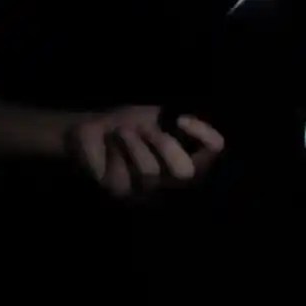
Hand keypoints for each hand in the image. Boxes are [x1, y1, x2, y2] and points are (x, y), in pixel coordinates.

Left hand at [65, 105, 223, 197]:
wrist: (91, 131)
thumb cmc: (130, 123)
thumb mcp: (157, 114)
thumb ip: (179, 119)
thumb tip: (191, 120)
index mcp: (188, 157)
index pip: (214, 149)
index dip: (204, 135)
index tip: (181, 119)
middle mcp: (172, 179)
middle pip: (186, 172)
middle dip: (166, 146)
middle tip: (147, 128)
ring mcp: (146, 189)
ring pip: (150, 171)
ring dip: (134, 143)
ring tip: (121, 132)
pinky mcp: (119, 191)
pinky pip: (123, 174)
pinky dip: (114, 152)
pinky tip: (107, 146)